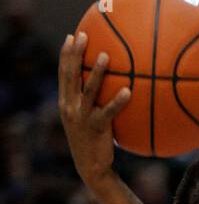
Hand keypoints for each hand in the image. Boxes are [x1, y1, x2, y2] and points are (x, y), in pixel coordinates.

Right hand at [58, 32, 130, 186]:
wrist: (91, 167)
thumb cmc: (93, 141)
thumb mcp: (88, 119)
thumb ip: (93, 101)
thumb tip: (113, 83)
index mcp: (66, 102)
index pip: (63, 73)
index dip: (66, 54)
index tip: (72, 35)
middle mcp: (70, 107)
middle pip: (71, 75)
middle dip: (76, 54)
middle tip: (83, 35)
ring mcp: (81, 117)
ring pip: (88, 90)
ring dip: (97, 72)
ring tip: (106, 56)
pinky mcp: (95, 128)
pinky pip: (108, 112)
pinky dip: (118, 101)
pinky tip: (129, 91)